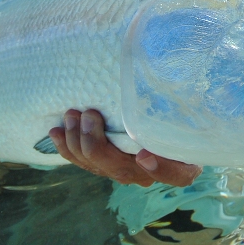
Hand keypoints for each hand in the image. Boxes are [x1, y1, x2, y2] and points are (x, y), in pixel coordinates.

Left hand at [50, 109, 200, 187]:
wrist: (164, 115)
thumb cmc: (179, 107)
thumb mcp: (187, 103)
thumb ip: (180, 98)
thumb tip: (169, 69)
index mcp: (182, 161)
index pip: (177, 174)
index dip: (161, 168)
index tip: (144, 154)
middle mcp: (152, 172)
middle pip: (124, 171)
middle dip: (98, 145)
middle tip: (89, 115)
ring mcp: (126, 171)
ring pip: (99, 167)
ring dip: (79, 142)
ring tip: (71, 115)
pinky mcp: (106, 166)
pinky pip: (84, 164)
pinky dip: (68, 149)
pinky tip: (56, 132)